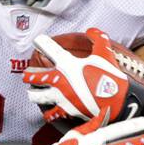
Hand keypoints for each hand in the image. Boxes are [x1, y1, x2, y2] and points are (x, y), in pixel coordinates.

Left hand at [24, 29, 143, 125]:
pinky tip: (47, 113)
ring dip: (34, 94)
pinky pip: (51, 114)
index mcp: (67, 64)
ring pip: (37, 96)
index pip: (48, 49)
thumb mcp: (105, 53)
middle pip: (34, 77)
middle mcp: (59, 80)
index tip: (38, 40)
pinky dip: (49, 114)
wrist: (116, 101)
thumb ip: (98, 38)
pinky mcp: (66, 111)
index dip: (41, 42)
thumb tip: (91, 30)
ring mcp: (60, 97)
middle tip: (27, 74)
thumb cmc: (110, 76)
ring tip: (32, 93)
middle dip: (29, 75)